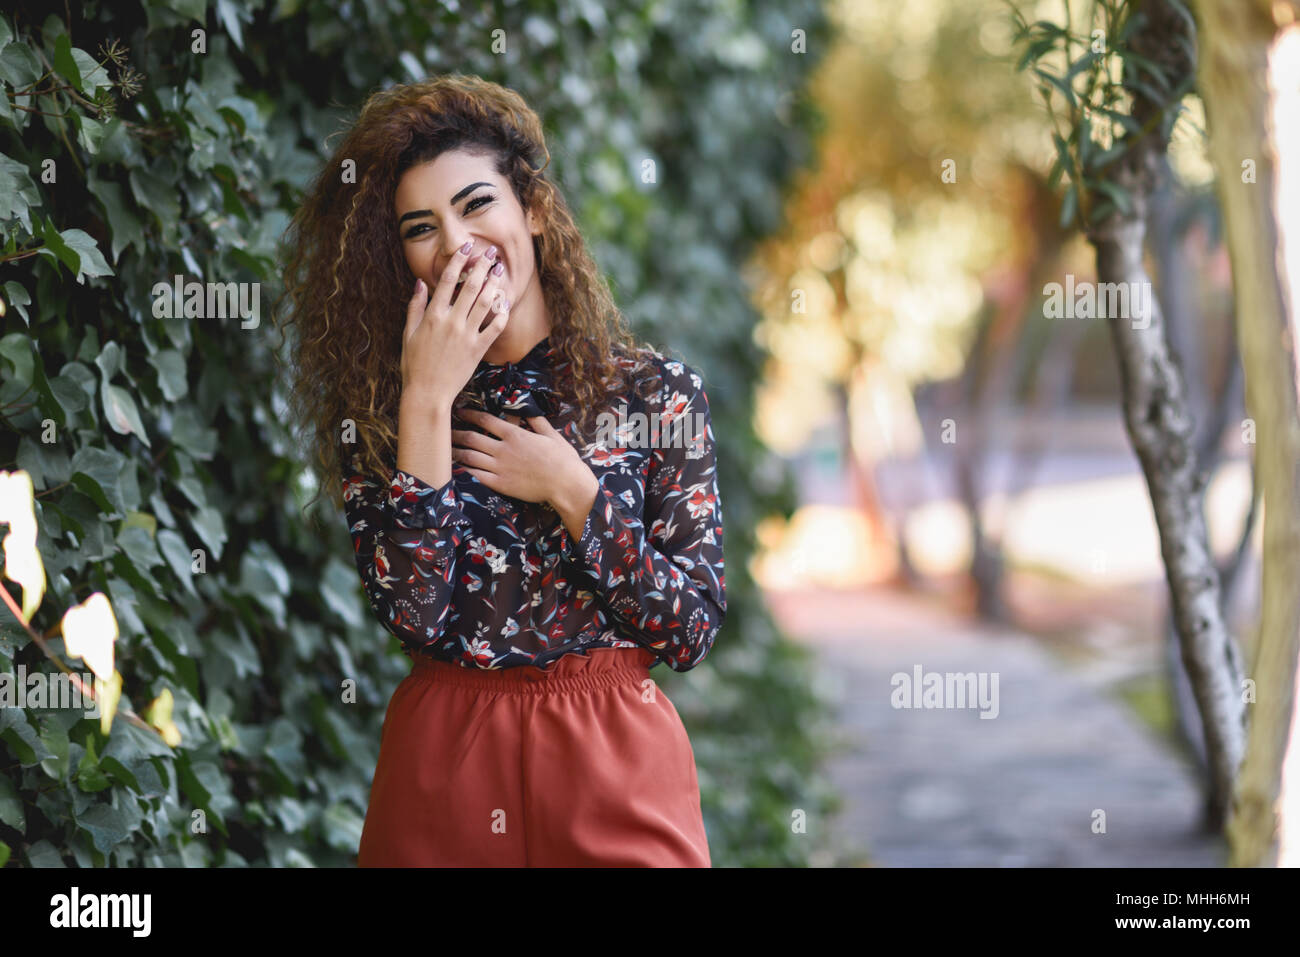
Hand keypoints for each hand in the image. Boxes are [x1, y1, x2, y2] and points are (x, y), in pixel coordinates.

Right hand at [399, 245, 510, 407]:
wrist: (427, 393)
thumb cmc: (414, 364)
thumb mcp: (408, 333)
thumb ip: (415, 306)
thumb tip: (421, 283)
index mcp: (433, 315)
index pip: (448, 279)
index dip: (459, 259)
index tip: (467, 246)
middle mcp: (451, 321)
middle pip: (471, 286)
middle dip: (483, 265)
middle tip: (492, 252)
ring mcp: (466, 335)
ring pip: (485, 303)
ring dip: (494, 284)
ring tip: (501, 270)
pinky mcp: (478, 350)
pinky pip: (494, 327)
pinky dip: (502, 313)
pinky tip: (506, 302)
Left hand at [450, 409, 587, 505]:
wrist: (566, 484)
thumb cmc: (563, 459)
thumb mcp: (552, 434)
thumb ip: (537, 421)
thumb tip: (528, 410)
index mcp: (515, 434)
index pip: (485, 420)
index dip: (470, 415)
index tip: (460, 412)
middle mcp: (503, 449)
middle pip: (471, 438)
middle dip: (456, 433)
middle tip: (444, 431)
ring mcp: (500, 467)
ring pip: (469, 456)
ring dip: (455, 451)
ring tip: (445, 450)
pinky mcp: (500, 484)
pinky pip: (476, 475)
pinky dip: (464, 470)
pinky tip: (456, 468)